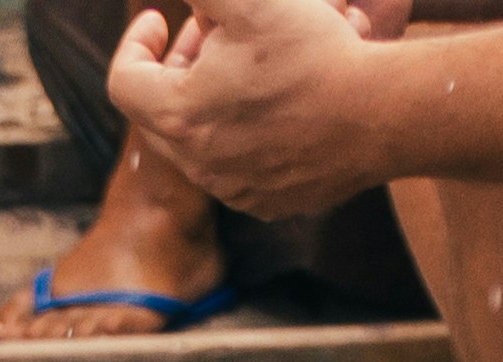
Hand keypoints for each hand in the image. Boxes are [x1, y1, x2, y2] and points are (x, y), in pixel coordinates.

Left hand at [107, 0, 396, 222]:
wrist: (378, 113)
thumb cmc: (311, 52)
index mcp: (178, 117)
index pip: (123, 81)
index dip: (134, 42)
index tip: (159, 18)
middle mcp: (198, 165)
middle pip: (159, 114)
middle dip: (175, 66)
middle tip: (205, 31)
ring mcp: (233, 190)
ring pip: (198, 141)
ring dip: (208, 97)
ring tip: (242, 62)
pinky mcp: (266, 202)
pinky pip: (236, 165)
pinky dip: (239, 131)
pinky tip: (271, 103)